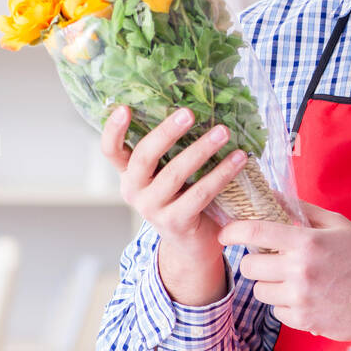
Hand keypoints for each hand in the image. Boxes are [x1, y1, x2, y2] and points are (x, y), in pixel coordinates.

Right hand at [101, 105, 248, 261]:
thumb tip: (196, 104)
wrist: (193, 245)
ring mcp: (152, 209)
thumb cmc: (184, 197)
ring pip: (175, 173)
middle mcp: (134, 191)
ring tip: (224, 132)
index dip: (113, 130)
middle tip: (189, 113)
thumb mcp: (171, 172)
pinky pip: (200, 193)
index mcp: (129, 174)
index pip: (111, 151)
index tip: (124, 108)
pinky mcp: (176, 222)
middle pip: (144, 157)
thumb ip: (172, 149)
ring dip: (202, 150)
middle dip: (166, 132)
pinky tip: (239, 159)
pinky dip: (221, 174)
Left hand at [219, 201, 350, 340]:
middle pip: (249, 267)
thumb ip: (301, 210)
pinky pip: (276, 311)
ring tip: (292, 279)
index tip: (226, 233)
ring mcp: (300, 299)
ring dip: (269, 284)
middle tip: (269, 259)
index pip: (255, 232)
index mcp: (307, 242)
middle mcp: (300, 271)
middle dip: (255, 261)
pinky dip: (284, 304)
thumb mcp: (337, 224)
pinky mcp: (303, 321)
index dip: (233, 231)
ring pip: (260, 291)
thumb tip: (273, 196)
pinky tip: (305, 296)